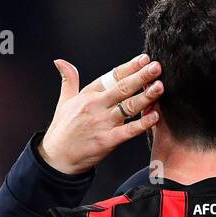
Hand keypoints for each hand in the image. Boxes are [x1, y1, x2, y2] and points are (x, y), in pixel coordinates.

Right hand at [37, 54, 163, 173]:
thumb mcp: (64, 101)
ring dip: (145, 96)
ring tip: (159, 86)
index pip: (112, 77)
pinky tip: (155, 116)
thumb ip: (68, 80)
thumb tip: (60, 61)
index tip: (144, 58)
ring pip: (128, 107)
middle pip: (122, 88)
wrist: (57, 158)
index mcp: (88, 95)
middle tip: (157, 67)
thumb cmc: (62, 129)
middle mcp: (96, 106)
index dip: (129, 67)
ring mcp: (102, 123)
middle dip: (141, 76)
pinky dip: (142, 124)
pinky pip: (129, 131)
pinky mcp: (107, 140)